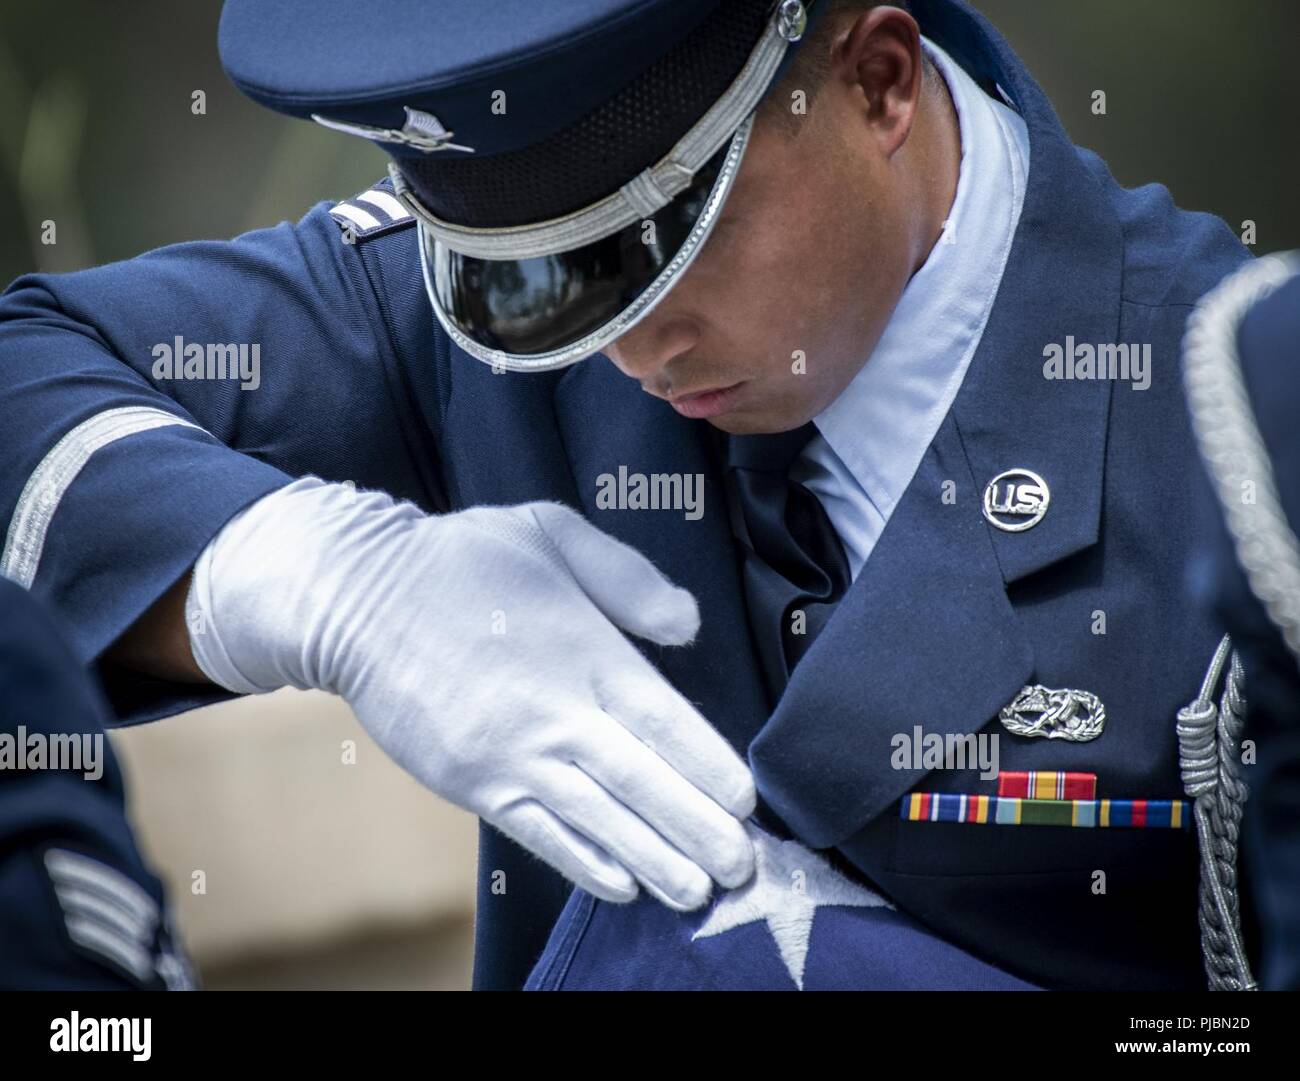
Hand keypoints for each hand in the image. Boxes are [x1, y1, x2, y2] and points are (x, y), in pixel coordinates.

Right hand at [187, 478, 755, 909]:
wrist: (357, 596)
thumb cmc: (463, 560)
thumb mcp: (550, 531)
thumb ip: (627, 577)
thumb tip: (689, 622)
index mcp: (585, 650)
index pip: (664, 720)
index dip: (709, 766)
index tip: (747, 801)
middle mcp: (555, 711)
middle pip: (640, 782)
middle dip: (697, 830)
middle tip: (743, 869)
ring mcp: (510, 754)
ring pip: (596, 819)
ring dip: (652, 859)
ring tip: (697, 893)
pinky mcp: (472, 782)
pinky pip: (538, 831)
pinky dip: (583, 862)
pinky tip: (621, 886)